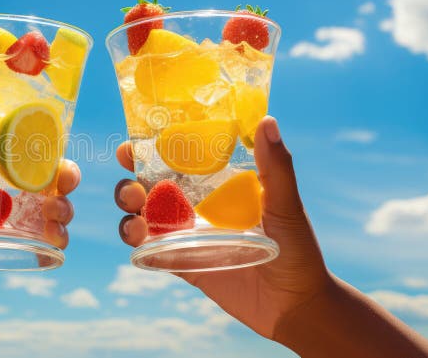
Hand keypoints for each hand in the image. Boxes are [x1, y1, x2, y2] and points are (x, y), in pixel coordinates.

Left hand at [0, 114, 79, 326]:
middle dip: (58, 179)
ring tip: (59, 211)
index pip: (5, 155)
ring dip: (61, 209)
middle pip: (32, 184)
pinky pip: (30, 248)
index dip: (33, 148)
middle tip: (66, 178)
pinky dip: (52, 242)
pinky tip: (57, 238)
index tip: (51, 139)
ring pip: (39, 214)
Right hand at [114, 116, 329, 338]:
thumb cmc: (298, 250)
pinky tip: (141, 240)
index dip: (147, 153)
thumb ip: (276, 167)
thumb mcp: (286, 204)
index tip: (130, 147)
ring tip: (136, 221)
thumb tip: (267, 121)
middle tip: (133, 189)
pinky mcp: (185, 267)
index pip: (175, 162)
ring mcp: (188, 239)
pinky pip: (152, 254)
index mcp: (216, 187)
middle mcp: (196, 209)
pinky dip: (138, 247)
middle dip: (129, 185)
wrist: (297, 305)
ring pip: (144, 221)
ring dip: (129, 216)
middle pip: (149, 190)